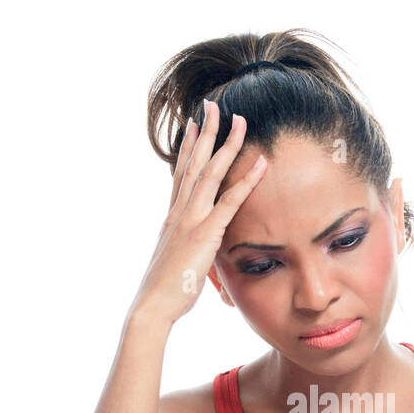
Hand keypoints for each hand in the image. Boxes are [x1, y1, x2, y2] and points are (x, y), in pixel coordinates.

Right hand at [129, 98, 267, 326]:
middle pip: (193, 163)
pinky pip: (230, 201)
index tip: (193, 125)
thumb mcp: (177, 266)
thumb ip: (188, 255)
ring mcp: (190, 220)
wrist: (152, 306)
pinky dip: (247, 180)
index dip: (188, 148)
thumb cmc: (164, 294)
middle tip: (212, 106)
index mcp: (171, 218)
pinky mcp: (205, 234)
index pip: (181, 175)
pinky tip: (261, 162)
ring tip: (240, 119)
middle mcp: (178, 212)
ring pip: (210, 173)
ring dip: (226, 144)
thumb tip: (195, 258)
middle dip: (204, 132)